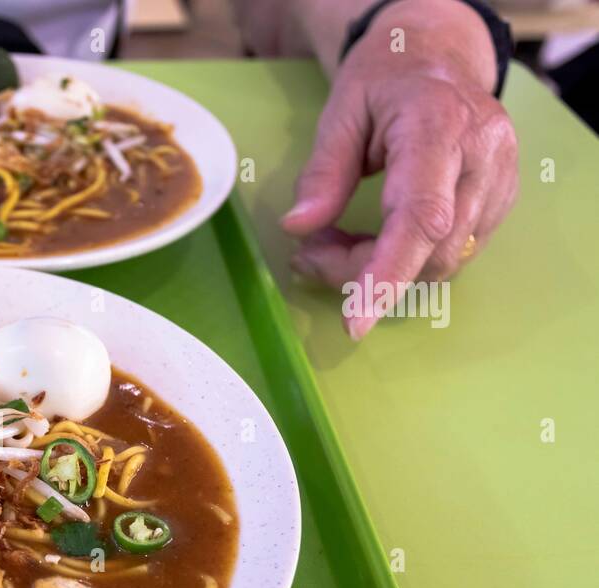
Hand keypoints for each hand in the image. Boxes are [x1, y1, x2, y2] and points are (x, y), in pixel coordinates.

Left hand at [281, 0, 518, 338]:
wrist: (437, 55)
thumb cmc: (385, 80)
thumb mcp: (341, 111)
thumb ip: (322, 172)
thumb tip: (298, 228)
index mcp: (440, 125)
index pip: (420, 217)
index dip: (386, 275)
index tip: (354, 320)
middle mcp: (483, 154)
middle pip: (430, 250)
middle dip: (364, 272)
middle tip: (311, 255)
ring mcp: (501, 178)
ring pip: (445, 260)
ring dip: (383, 270)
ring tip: (336, 243)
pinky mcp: (502, 198)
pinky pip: (454, 251)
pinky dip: (407, 260)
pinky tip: (373, 241)